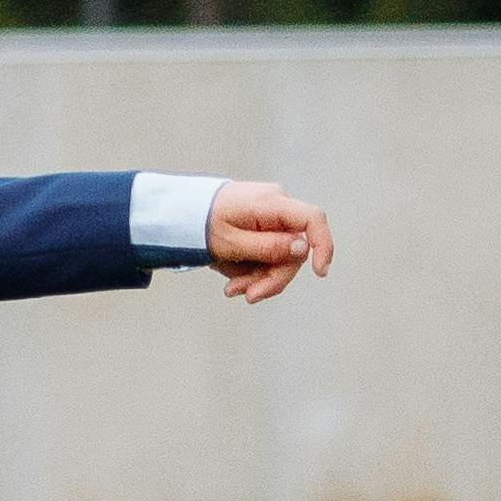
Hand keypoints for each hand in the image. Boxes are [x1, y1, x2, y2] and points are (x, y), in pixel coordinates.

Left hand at [204, 181, 333, 300]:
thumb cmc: (199, 223)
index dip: (323, 245)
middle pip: (293, 249)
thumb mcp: (230, 242)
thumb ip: (268, 247)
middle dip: (272, 277)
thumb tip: (304, 249)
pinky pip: (266, 252)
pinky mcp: (262, 226)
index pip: (312, 219)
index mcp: (270, 202)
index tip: (320, 273)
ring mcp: (270, 215)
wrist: (178, 212)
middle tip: (247, 297)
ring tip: (230, 289)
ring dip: (257, 277)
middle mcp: (276, 205)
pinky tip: (230, 274)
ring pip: (279, 256)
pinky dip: (251, 268)